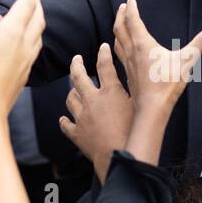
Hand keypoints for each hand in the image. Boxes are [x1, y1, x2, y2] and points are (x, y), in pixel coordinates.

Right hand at [0, 0, 43, 119]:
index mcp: (12, 32)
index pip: (26, 2)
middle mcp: (25, 45)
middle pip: (37, 17)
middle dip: (35, 1)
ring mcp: (26, 61)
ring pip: (38, 34)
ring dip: (37, 19)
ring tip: (31, 13)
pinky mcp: (22, 75)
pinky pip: (34, 50)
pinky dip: (33, 37)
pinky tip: (25, 44)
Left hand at [59, 43, 132, 182]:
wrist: (118, 154)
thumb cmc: (134, 132)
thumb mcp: (138, 107)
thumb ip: (132, 93)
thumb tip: (135, 81)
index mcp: (110, 92)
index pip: (104, 65)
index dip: (104, 53)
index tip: (103, 47)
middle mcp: (92, 100)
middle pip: (78, 77)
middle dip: (76, 65)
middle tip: (76, 59)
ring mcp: (82, 117)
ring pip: (70, 99)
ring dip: (72, 92)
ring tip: (73, 90)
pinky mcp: (77, 133)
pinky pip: (66, 125)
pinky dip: (64, 121)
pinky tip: (64, 119)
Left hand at [112, 0, 201, 112]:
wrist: (152, 109)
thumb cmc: (167, 85)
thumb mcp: (186, 61)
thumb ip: (200, 43)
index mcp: (143, 45)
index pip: (133, 21)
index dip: (131, 8)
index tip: (130, 0)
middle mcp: (131, 52)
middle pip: (120, 28)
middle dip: (120, 16)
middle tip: (122, 7)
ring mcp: (127, 64)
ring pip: (116, 42)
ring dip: (117, 30)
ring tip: (120, 25)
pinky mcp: (127, 74)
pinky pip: (118, 55)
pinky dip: (117, 46)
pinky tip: (122, 51)